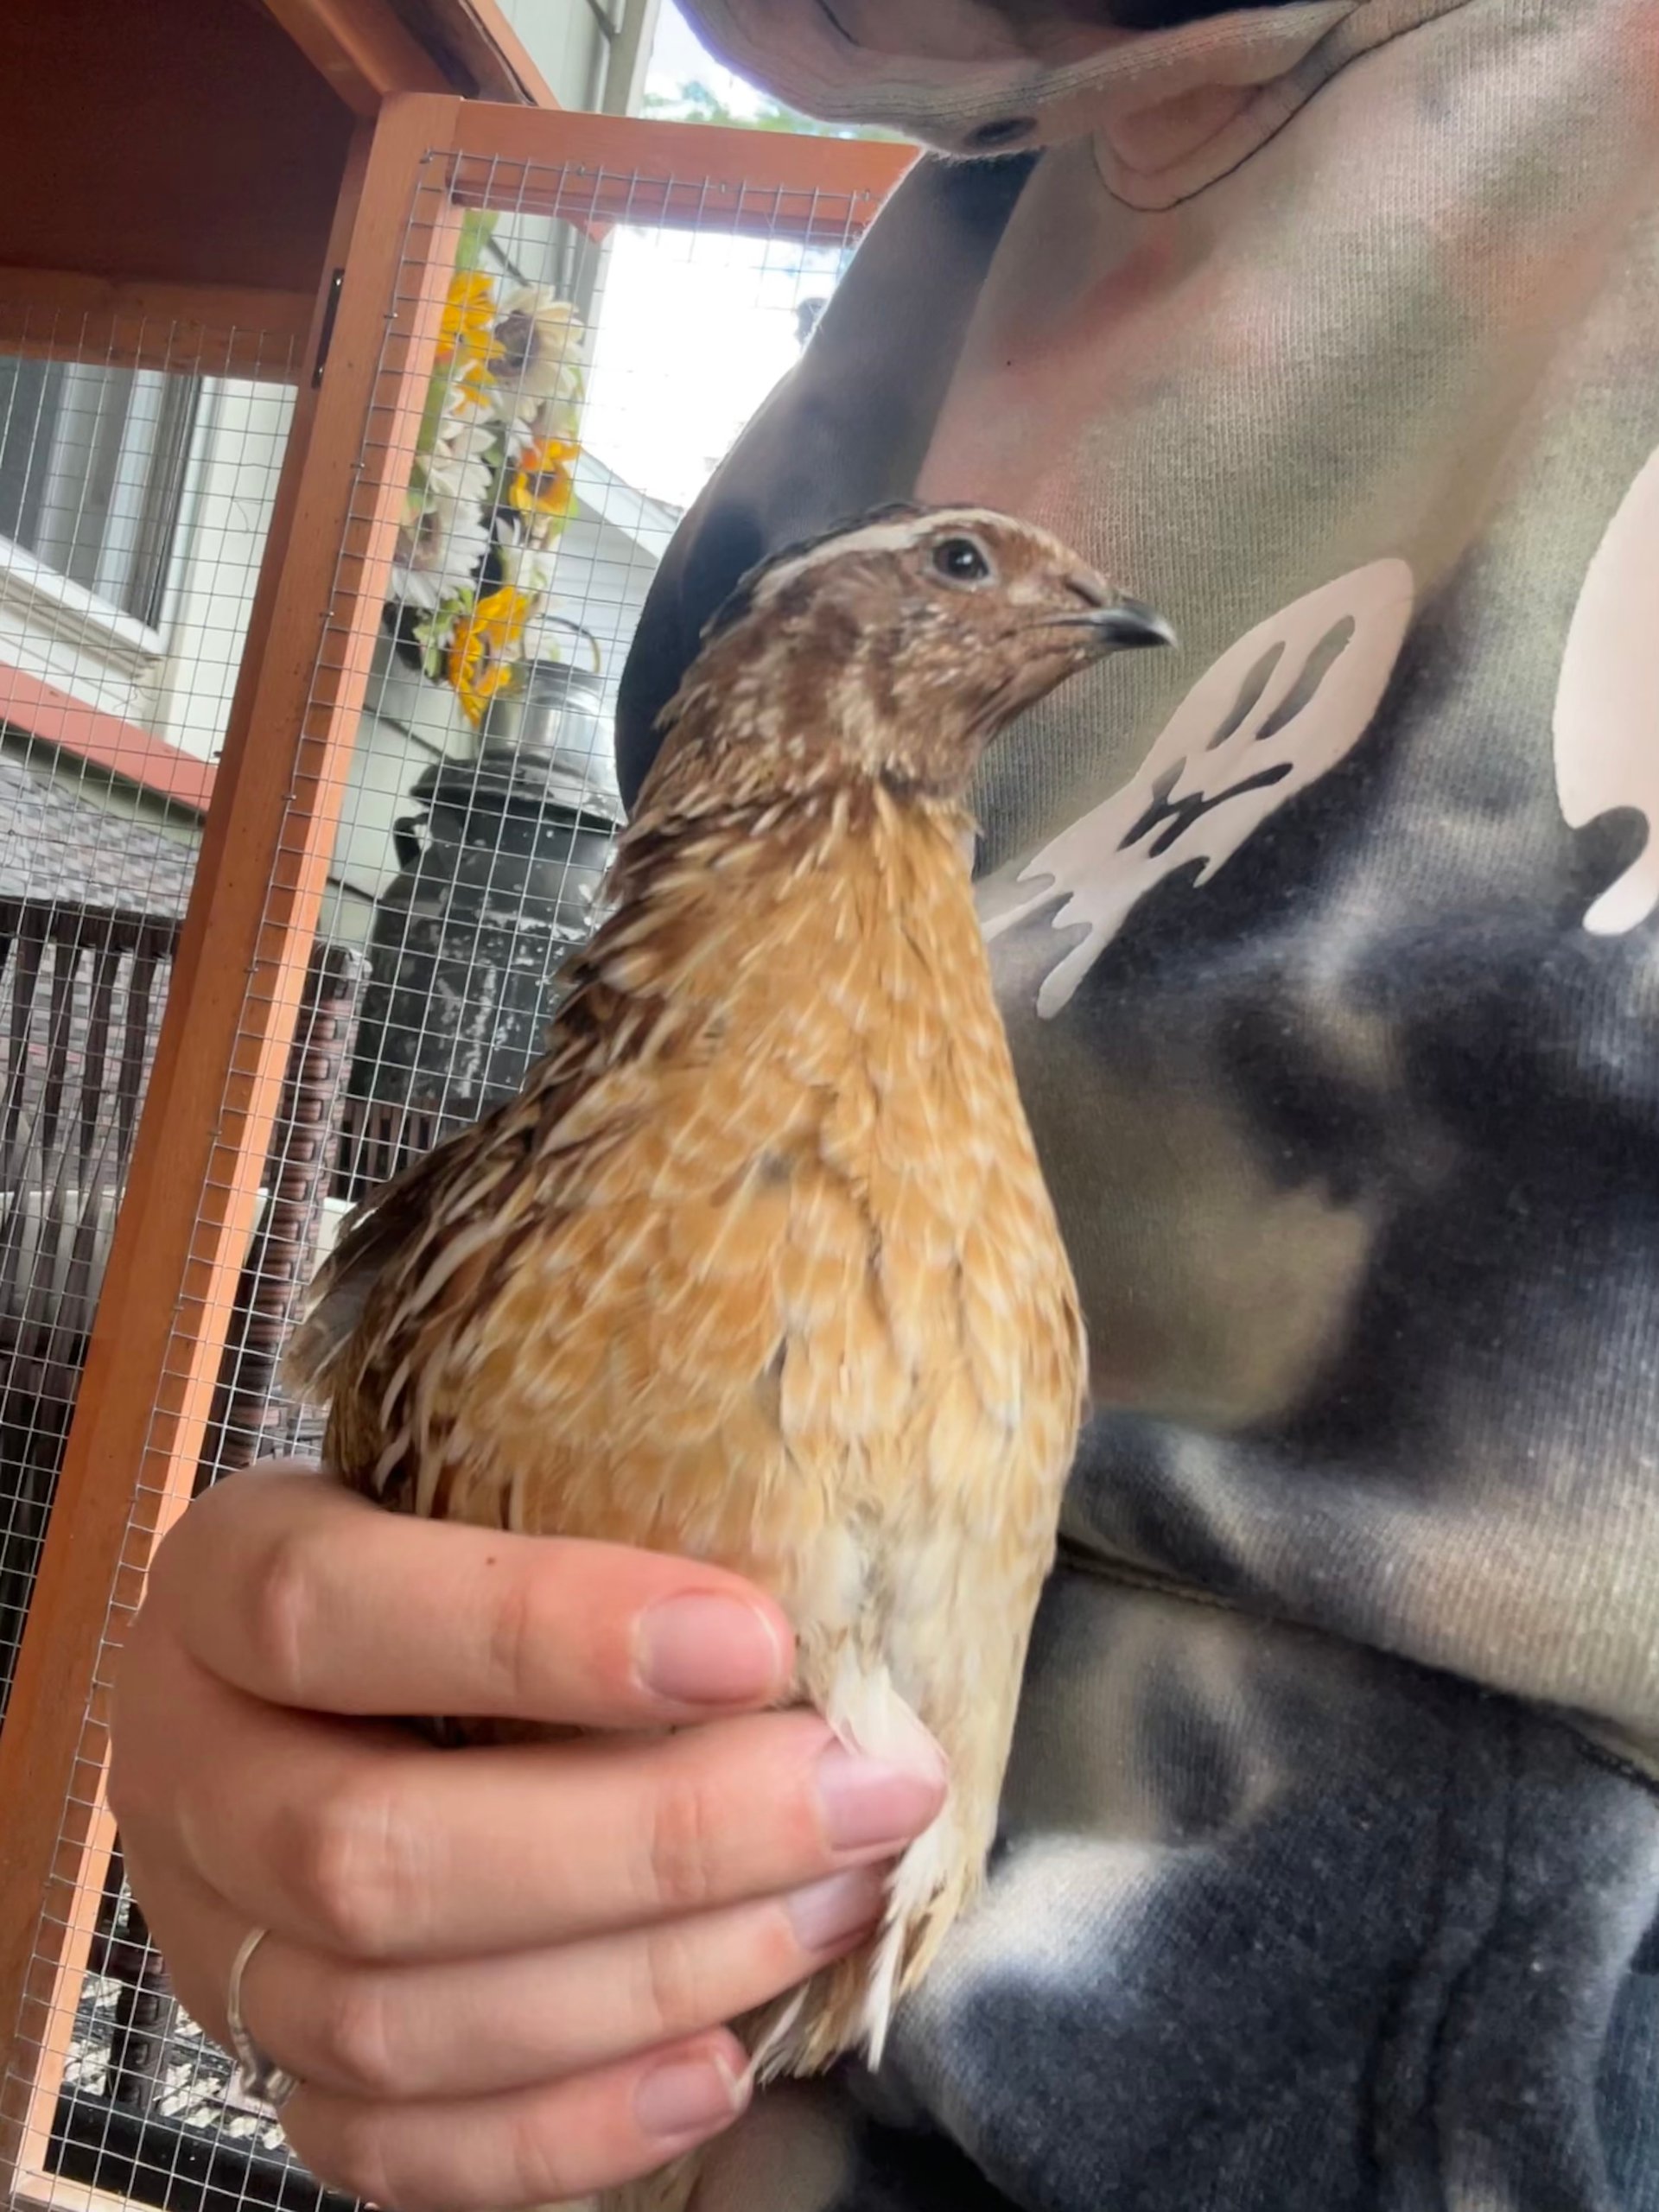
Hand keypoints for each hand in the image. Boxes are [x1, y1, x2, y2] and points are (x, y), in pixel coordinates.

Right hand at [110, 1462, 944, 2210]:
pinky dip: (567, 2128)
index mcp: (218, 1580)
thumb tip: (818, 1550)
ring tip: (835, 1905)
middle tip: (860, 1792)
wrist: (338, 1668)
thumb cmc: (453, 1538)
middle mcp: (189, 1768)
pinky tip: (722, 2069)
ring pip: (389, 2023)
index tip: (757, 1638)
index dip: (539, 1629)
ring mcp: (213, 1940)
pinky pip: (393, 2151)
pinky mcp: (268, 2068)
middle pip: (371, 1853)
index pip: (324, 1608)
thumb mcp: (484, 1467)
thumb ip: (598, 1486)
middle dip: (654, 1841)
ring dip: (646, 1982)